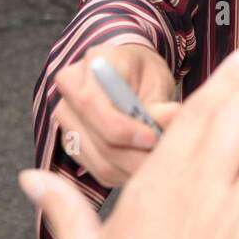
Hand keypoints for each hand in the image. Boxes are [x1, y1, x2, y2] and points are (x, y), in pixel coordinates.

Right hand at [51, 43, 180, 187]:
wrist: (129, 75)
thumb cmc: (145, 74)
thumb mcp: (157, 80)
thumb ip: (160, 104)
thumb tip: (170, 118)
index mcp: (91, 64)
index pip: (93, 104)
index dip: (123, 128)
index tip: (153, 138)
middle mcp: (70, 92)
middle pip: (95, 138)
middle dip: (133, 155)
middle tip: (163, 159)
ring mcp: (67, 119)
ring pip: (98, 160)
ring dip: (131, 168)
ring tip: (157, 163)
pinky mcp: (72, 143)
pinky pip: (98, 170)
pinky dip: (124, 173)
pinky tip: (141, 165)